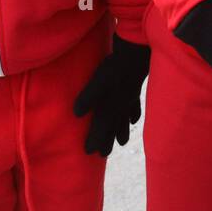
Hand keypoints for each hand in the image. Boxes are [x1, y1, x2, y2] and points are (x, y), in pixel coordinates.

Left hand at [73, 35, 151, 156]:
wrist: (135, 56)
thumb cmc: (114, 69)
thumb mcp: (97, 82)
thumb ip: (87, 98)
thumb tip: (76, 114)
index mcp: (110, 108)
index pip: (101, 128)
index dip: (95, 140)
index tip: (89, 152)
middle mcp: (120, 108)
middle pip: (114, 128)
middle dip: (108, 141)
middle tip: (104, 154)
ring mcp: (129, 101)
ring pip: (125, 121)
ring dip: (122, 132)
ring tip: (122, 142)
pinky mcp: (135, 92)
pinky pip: (135, 108)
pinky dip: (134, 116)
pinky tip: (133, 120)